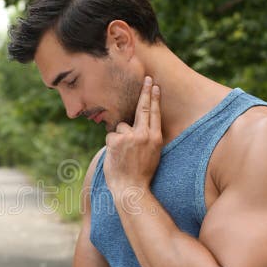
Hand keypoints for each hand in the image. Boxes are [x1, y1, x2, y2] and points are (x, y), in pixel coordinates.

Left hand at [103, 75, 162, 195]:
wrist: (131, 188)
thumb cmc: (141, 174)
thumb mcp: (152, 154)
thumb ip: (147, 138)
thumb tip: (137, 125)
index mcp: (155, 138)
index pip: (155, 113)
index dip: (154, 98)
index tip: (154, 86)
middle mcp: (144, 135)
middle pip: (143, 108)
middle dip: (145, 92)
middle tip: (147, 79)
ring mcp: (130, 137)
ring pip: (120, 127)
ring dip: (119, 138)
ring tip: (123, 155)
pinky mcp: (116, 141)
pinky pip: (111, 136)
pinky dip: (111, 146)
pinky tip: (115, 157)